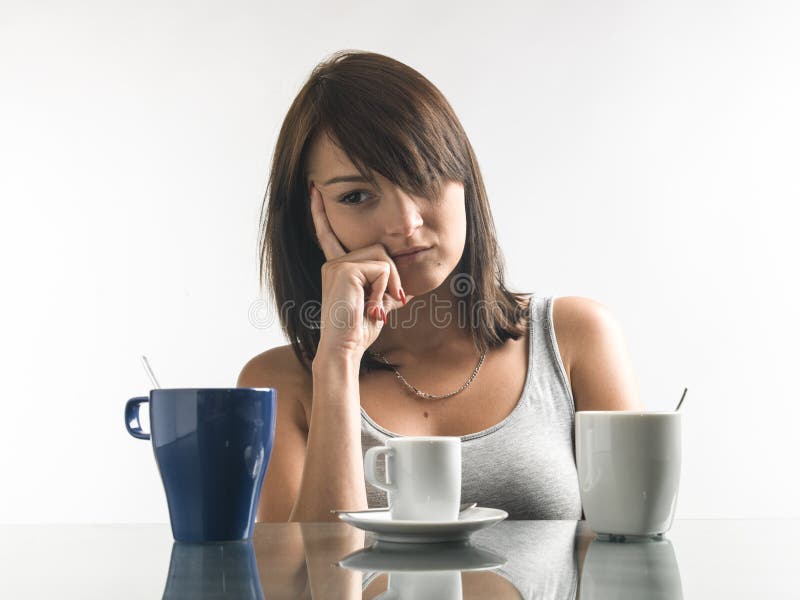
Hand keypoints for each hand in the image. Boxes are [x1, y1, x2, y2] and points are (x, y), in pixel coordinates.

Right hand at [309, 183, 413, 357]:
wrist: (343, 348)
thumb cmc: (358, 331)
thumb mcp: (377, 304)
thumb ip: (386, 288)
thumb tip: (407, 286)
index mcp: (337, 267)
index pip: (329, 236)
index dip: (321, 214)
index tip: (314, 191)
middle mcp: (333, 262)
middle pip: (380, 249)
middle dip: (393, 276)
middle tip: (389, 302)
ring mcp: (337, 264)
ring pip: (384, 257)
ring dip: (390, 284)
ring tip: (377, 306)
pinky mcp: (344, 269)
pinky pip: (382, 268)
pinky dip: (384, 289)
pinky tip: (371, 305)